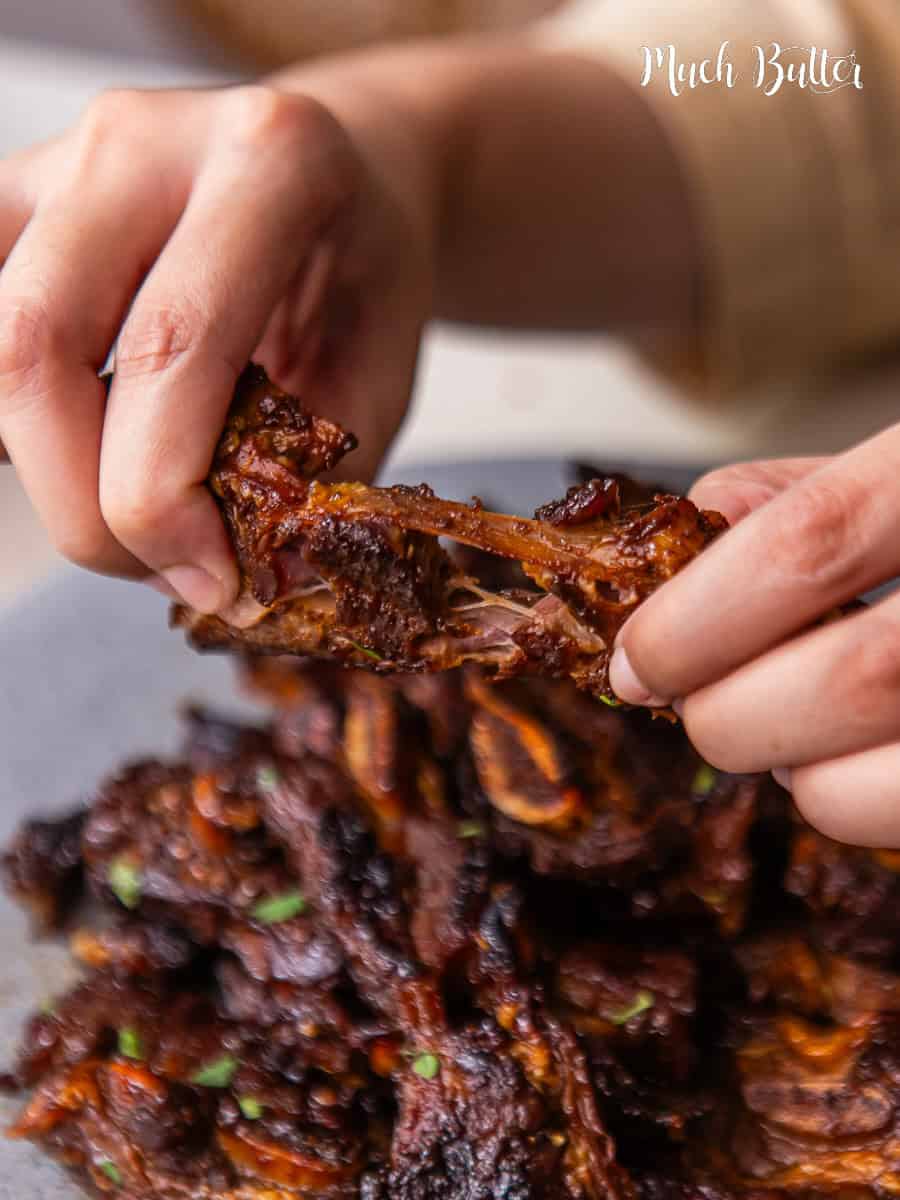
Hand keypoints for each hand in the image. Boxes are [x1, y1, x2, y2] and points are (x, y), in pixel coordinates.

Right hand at [0, 81, 432, 610]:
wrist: (345, 171)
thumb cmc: (364, 278)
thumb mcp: (378, 381)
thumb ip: (305, 484)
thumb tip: (226, 594)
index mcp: (269, 162)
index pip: (171, 345)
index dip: (162, 495)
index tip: (210, 581)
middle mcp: (145, 138)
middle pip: (34, 345)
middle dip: (83, 505)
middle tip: (162, 571)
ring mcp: (60, 158)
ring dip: (41, 468)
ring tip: (130, 514)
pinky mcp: (12, 193)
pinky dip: (15, 420)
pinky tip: (83, 449)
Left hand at [609, 426, 899, 848]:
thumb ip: (810, 494)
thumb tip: (688, 552)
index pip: (810, 544)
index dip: (697, 618)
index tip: (633, 662)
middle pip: (856, 679)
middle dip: (732, 712)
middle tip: (694, 706)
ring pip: (886, 790)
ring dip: (805, 779)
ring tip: (797, 737)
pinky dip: (869, 805)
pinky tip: (872, 757)